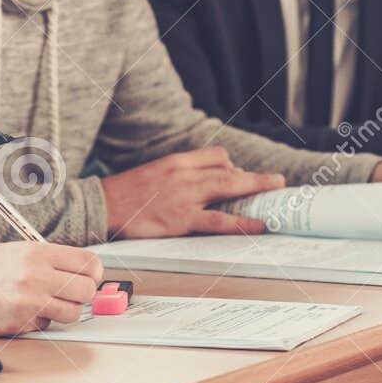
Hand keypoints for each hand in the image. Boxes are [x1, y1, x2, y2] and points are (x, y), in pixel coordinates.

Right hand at [0, 242, 102, 334]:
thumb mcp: (11, 252)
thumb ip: (43, 260)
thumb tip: (75, 270)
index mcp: (36, 251)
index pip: (88, 262)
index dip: (92, 273)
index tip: (88, 277)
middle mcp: (36, 275)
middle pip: (87, 289)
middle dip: (81, 295)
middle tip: (68, 295)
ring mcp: (29, 301)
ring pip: (73, 312)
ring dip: (63, 312)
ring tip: (43, 304)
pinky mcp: (19, 324)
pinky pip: (47, 326)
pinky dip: (40, 323)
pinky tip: (19, 313)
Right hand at [102, 147, 284, 239]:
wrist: (103, 206)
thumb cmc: (126, 193)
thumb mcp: (153, 173)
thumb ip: (178, 176)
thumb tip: (202, 185)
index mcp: (177, 161)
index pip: (216, 156)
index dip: (233, 167)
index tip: (241, 178)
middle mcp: (185, 174)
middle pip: (229, 170)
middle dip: (256, 177)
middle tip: (278, 182)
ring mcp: (185, 196)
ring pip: (229, 188)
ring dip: (257, 189)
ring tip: (278, 194)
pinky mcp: (182, 219)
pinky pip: (219, 220)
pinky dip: (243, 222)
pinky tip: (259, 226)